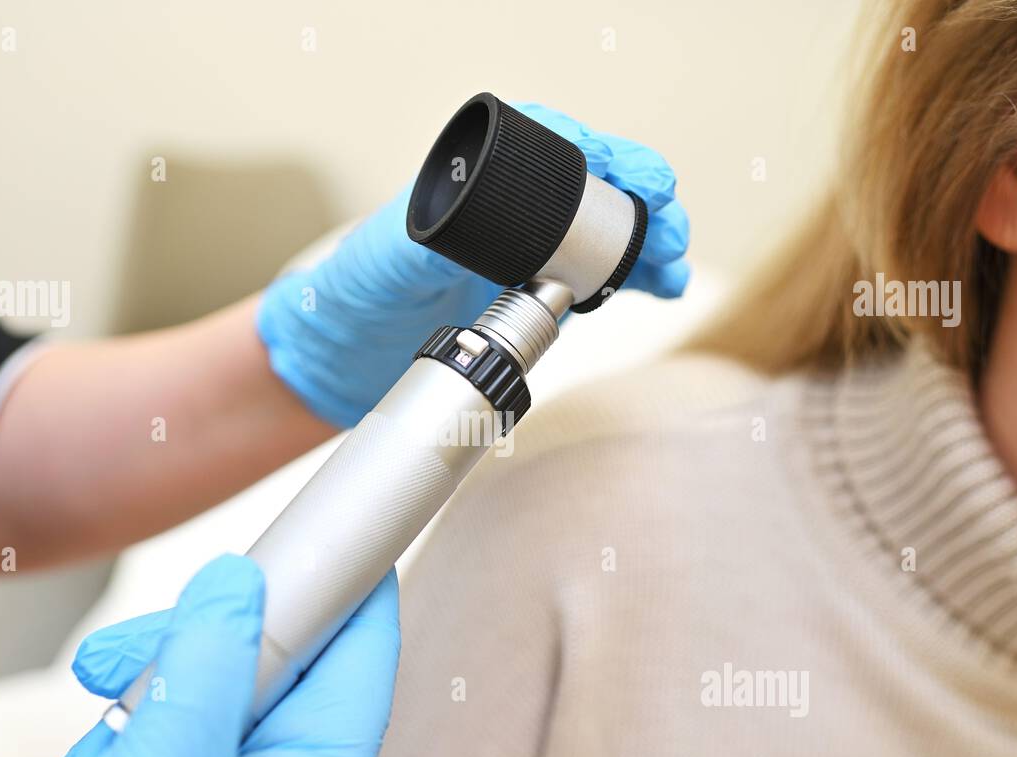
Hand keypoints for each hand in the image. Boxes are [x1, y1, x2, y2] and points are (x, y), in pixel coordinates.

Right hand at [13, 554, 399, 756]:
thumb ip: (210, 661)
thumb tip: (240, 582)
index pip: (362, 647)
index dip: (346, 578)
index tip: (329, 520)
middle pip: (274, 656)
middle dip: (198, 646)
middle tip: (138, 660)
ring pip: (210, 689)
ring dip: (150, 699)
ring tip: (112, 746)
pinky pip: (169, 731)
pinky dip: (128, 739)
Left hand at [258, 102, 690, 427]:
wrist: (343, 351)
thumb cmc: (356, 292)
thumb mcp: (388, 261)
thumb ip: (428, 243)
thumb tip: (473, 232)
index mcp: (477, 171)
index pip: (561, 145)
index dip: (612, 160)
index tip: (646, 183)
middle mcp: (507, 200)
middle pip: (598, 185)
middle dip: (645, 204)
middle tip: (672, 233)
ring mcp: (524, 243)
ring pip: (605, 228)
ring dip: (647, 244)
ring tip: (673, 268)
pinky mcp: (531, 285)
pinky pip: (595, 271)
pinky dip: (631, 277)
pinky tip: (659, 284)